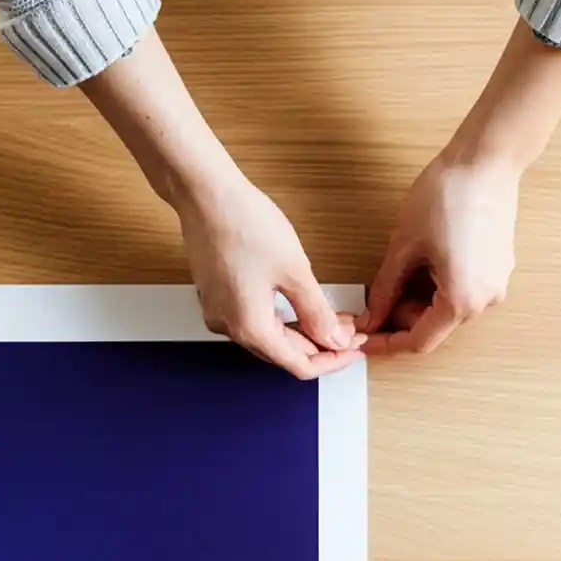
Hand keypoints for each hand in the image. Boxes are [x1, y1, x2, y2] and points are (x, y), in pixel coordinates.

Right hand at [177, 178, 365, 377]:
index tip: (354, 347)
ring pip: (270, 336)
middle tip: (351, 328)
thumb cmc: (245, 225)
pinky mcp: (217, 296)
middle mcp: (229, 327)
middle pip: (284, 353)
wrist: (206, 194)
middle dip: (321, 343)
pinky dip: (283, 316)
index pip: (299, 365)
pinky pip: (255, 318)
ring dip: (303, 329)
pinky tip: (302, 302)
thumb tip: (334, 339)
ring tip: (334, 314)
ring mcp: (219, 312)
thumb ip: (317, 313)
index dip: (333, 360)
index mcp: (249, 328)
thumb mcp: (295, 271)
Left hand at [359, 154, 518, 353]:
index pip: (418, 342)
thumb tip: (370, 317)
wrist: (487, 161)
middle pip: (435, 327)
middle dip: (401, 317)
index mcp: (462, 301)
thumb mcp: (404, 247)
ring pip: (449, 308)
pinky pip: (464, 290)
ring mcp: (496, 284)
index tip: (364, 338)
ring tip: (398, 272)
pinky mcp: (499, 268)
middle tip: (373, 298)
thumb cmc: (447, 196)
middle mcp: (485, 301)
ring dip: (419, 300)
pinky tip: (422, 263)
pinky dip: (439, 287)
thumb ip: (385, 290)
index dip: (386, 343)